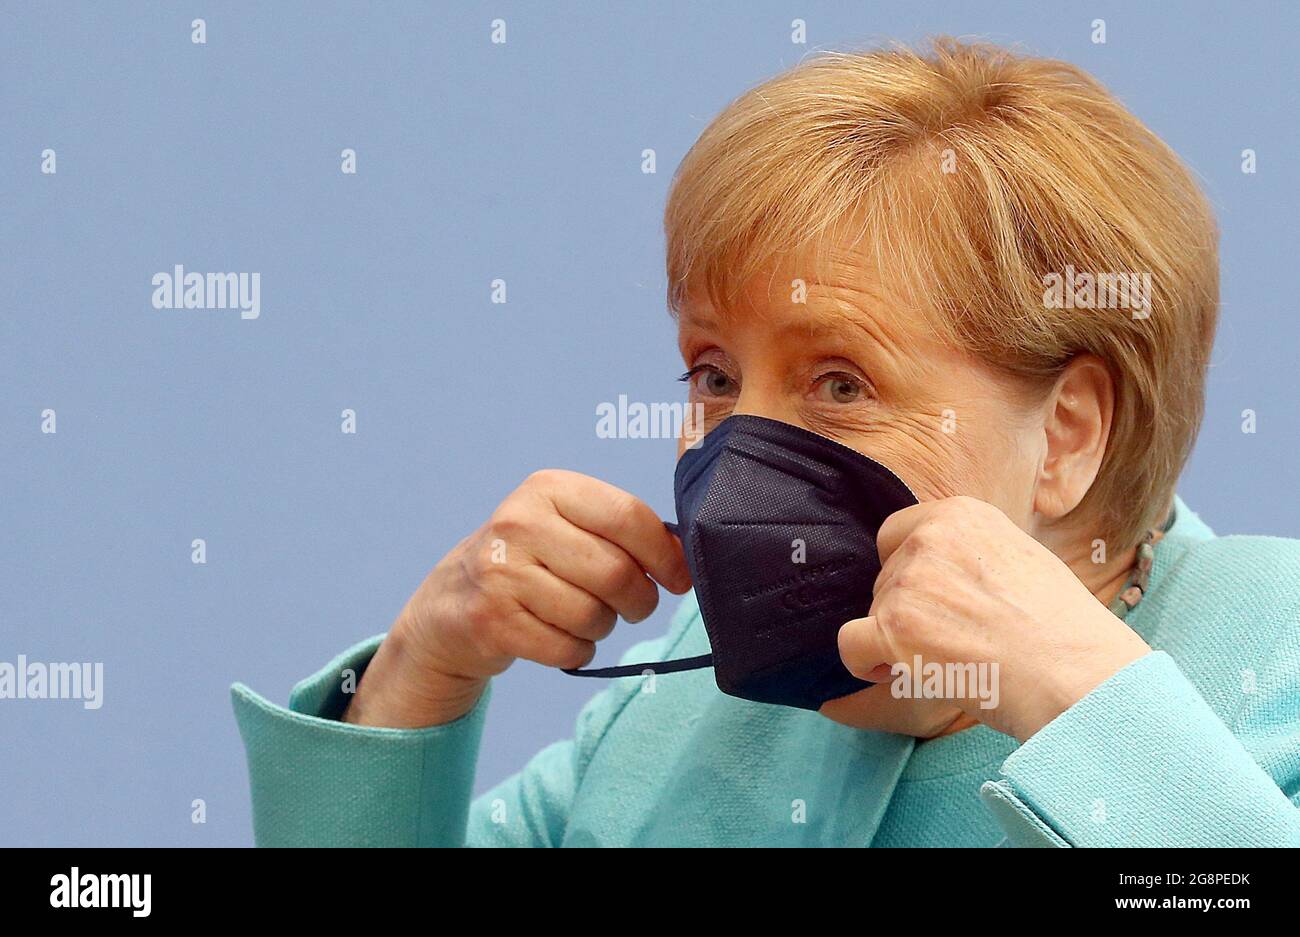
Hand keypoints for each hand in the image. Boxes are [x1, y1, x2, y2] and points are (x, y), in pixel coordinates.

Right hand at [344, 470, 690, 727]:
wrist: (453, 602)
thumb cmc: (534, 561)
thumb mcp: (572, 528)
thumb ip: (628, 534)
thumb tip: (686, 559)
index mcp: (549, 488)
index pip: (628, 517)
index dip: (665, 555)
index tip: (677, 579)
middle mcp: (519, 522)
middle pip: (616, 573)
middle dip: (638, 601)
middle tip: (632, 606)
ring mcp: (500, 572)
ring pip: (593, 616)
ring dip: (602, 627)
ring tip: (580, 615)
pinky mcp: (490, 620)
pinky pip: (567, 648)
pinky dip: (577, 650)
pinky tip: (558, 635)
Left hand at [826, 496, 1150, 741]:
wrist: (1075, 673)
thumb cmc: (1061, 629)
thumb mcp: (1019, 556)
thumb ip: (969, 553)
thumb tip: (934, 567)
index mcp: (960, 514)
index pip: (897, 533)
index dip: (906, 570)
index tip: (932, 600)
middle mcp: (928, 539)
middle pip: (885, 576)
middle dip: (906, 609)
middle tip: (954, 639)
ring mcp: (908, 583)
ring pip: (872, 611)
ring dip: (896, 640)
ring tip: (950, 658)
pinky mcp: (893, 628)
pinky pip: (849, 644)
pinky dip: (865, 664)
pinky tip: (897, 672)